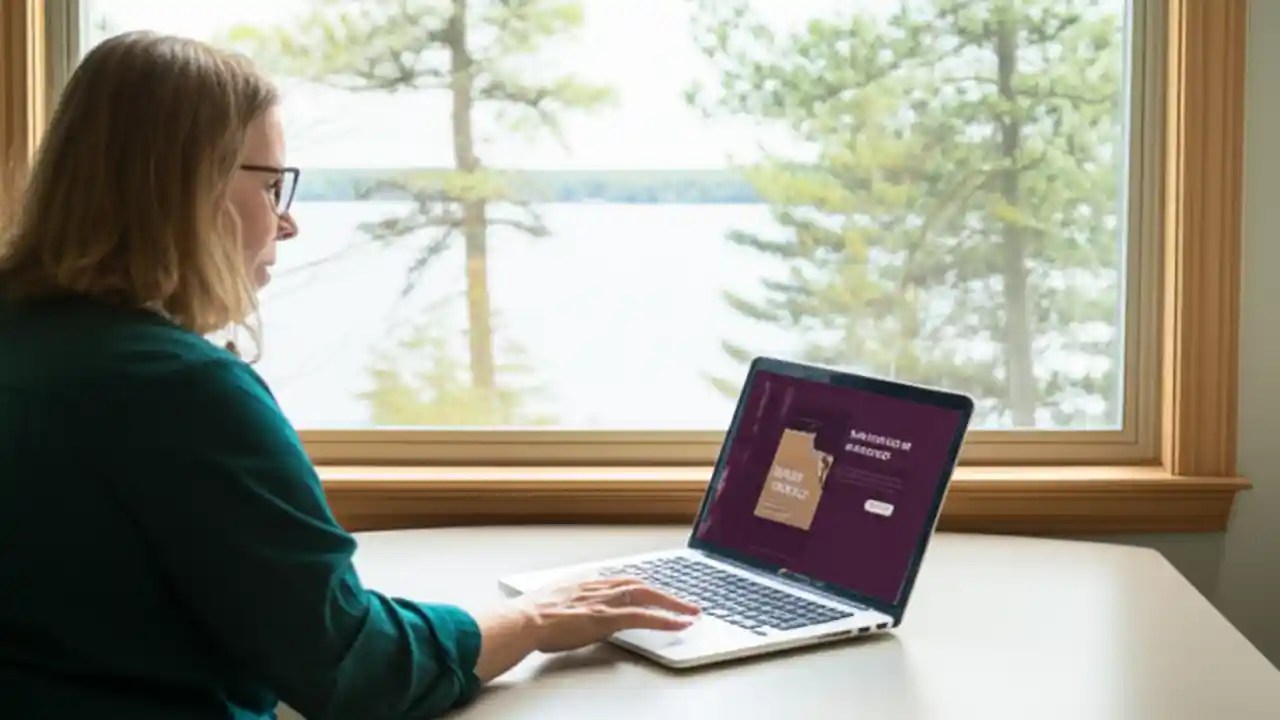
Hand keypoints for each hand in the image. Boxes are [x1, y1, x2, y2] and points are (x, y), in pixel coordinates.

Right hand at [518, 575, 701, 652]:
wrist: (522, 620)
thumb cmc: (530, 616)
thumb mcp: (552, 602)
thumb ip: (568, 602)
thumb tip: (569, 610)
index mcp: (586, 583)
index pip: (622, 581)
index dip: (642, 587)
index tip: (654, 592)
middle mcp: (599, 587)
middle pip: (640, 584)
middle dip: (665, 593)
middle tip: (685, 603)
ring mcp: (604, 601)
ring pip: (647, 596)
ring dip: (673, 604)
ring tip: (691, 612)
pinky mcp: (606, 617)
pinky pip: (643, 616)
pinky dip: (664, 619)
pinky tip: (680, 624)